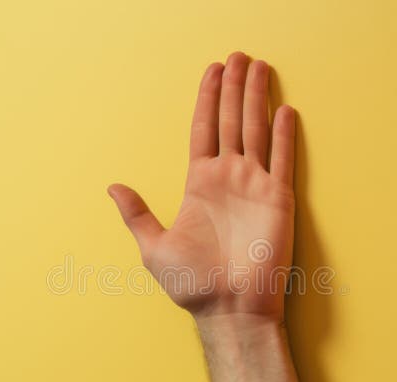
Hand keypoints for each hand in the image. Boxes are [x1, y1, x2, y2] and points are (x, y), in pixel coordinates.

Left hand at [108, 52, 295, 323]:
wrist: (229, 309)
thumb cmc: (193, 284)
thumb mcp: (153, 247)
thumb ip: (137, 214)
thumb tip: (113, 187)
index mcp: (200, 184)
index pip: (204, 130)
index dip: (207, 99)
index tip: (211, 70)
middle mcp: (228, 178)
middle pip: (231, 121)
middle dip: (233, 87)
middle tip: (238, 56)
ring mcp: (254, 186)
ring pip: (256, 131)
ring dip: (257, 98)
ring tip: (259, 68)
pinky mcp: (278, 200)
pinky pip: (282, 160)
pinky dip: (283, 135)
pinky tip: (284, 111)